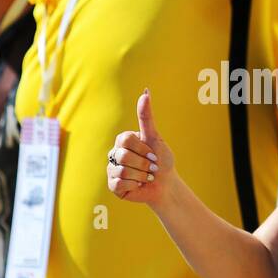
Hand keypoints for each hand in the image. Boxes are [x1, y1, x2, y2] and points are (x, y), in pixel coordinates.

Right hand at [106, 88, 174, 205]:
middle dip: (144, 164)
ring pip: (122, 171)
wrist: (165, 184)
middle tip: (151, 168)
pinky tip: (138, 185)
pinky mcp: (113, 186)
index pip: (126, 139)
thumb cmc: (161, 160)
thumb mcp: (155, 137)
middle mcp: (114, 154)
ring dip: (141, 175)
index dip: (143, 149)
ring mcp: (112, 169)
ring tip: (146, 177)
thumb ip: (147, 117)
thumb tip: (145, 91)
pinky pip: (118, 184)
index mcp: (122, 141)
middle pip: (124, 156)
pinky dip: (134, 185)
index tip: (153, 154)